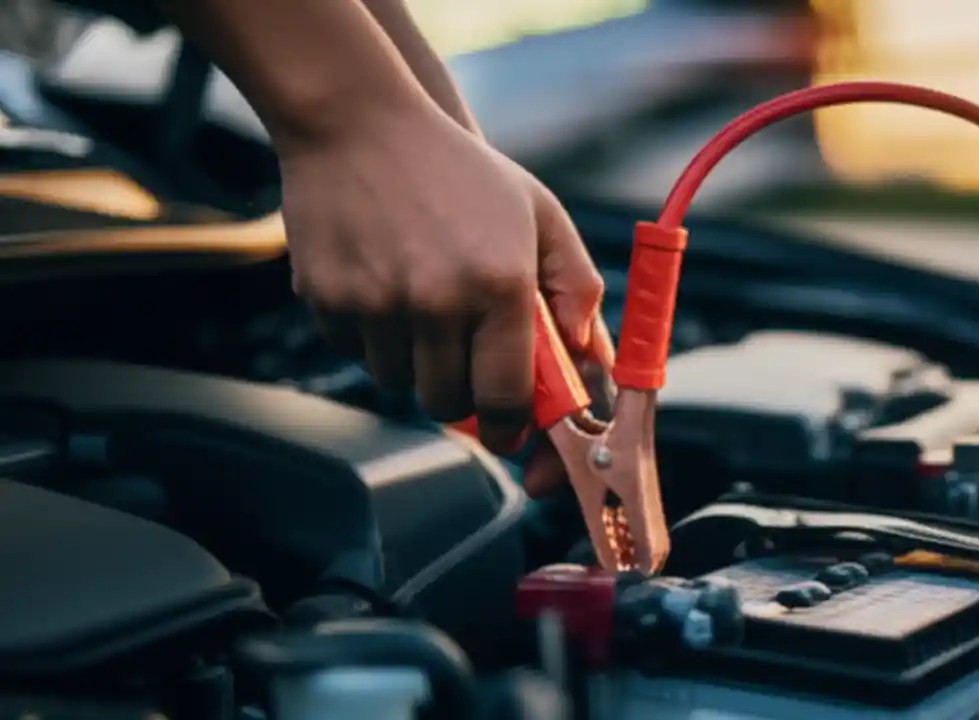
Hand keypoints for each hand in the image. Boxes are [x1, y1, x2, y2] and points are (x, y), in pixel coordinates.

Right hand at [278, 100, 605, 453]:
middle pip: (448, 405)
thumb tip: (590, 355)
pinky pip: (355, 353)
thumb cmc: (458, 170)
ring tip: (420, 308)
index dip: (512, 428)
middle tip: (464, 366)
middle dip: (462, 397)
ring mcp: (377, 304)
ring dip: (413, 364)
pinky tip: (382, 285)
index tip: (512, 432)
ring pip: (398, 384)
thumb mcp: (539, 213)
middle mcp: (438, 301)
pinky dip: (371, 337)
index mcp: (501, 285)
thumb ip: (575, 286)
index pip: (508, 397)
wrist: (357, 122)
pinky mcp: (327, 300)